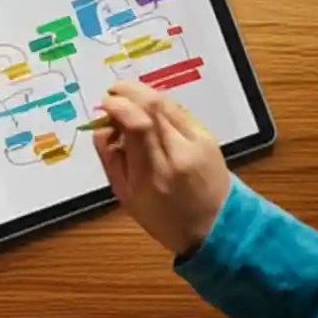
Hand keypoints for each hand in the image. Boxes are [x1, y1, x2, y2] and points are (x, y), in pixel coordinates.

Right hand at [95, 81, 231, 255]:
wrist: (216, 226)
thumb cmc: (164, 217)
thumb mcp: (126, 196)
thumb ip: (110, 160)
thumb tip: (102, 127)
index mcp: (154, 173)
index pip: (137, 124)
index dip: (118, 106)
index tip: (105, 104)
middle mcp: (179, 153)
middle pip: (154, 106)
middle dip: (128, 91)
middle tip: (112, 93)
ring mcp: (198, 142)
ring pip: (168, 103)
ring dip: (143, 93)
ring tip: (126, 97)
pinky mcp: (208, 136)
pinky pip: (179, 110)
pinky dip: (159, 104)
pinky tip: (148, 109)